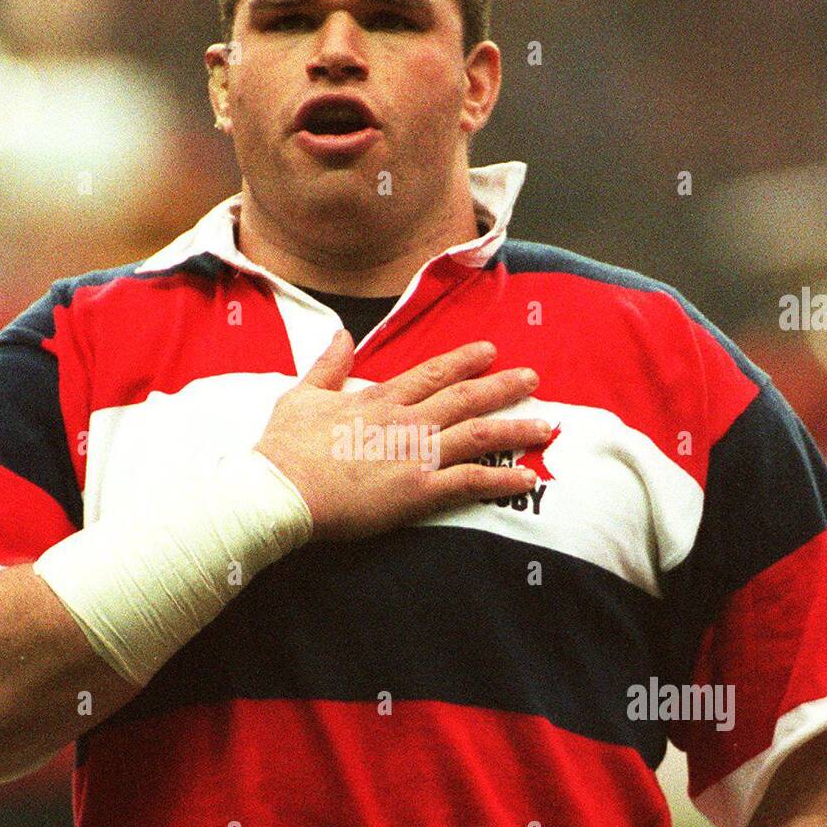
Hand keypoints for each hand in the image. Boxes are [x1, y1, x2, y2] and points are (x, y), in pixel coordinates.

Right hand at [255, 329, 549, 541]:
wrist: (278, 489)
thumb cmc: (283, 448)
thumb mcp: (300, 395)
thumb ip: (327, 364)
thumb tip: (342, 334)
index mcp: (378, 399)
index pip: (431, 374)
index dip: (464, 362)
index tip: (490, 352)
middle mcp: (405, 422)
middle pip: (465, 398)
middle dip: (503, 387)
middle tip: (534, 379)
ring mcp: (414, 455)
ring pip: (478, 435)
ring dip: (515, 428)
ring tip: (547, 425)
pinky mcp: (417, 491)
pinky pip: (470, 482)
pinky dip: (501, 479)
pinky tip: (527, 477)